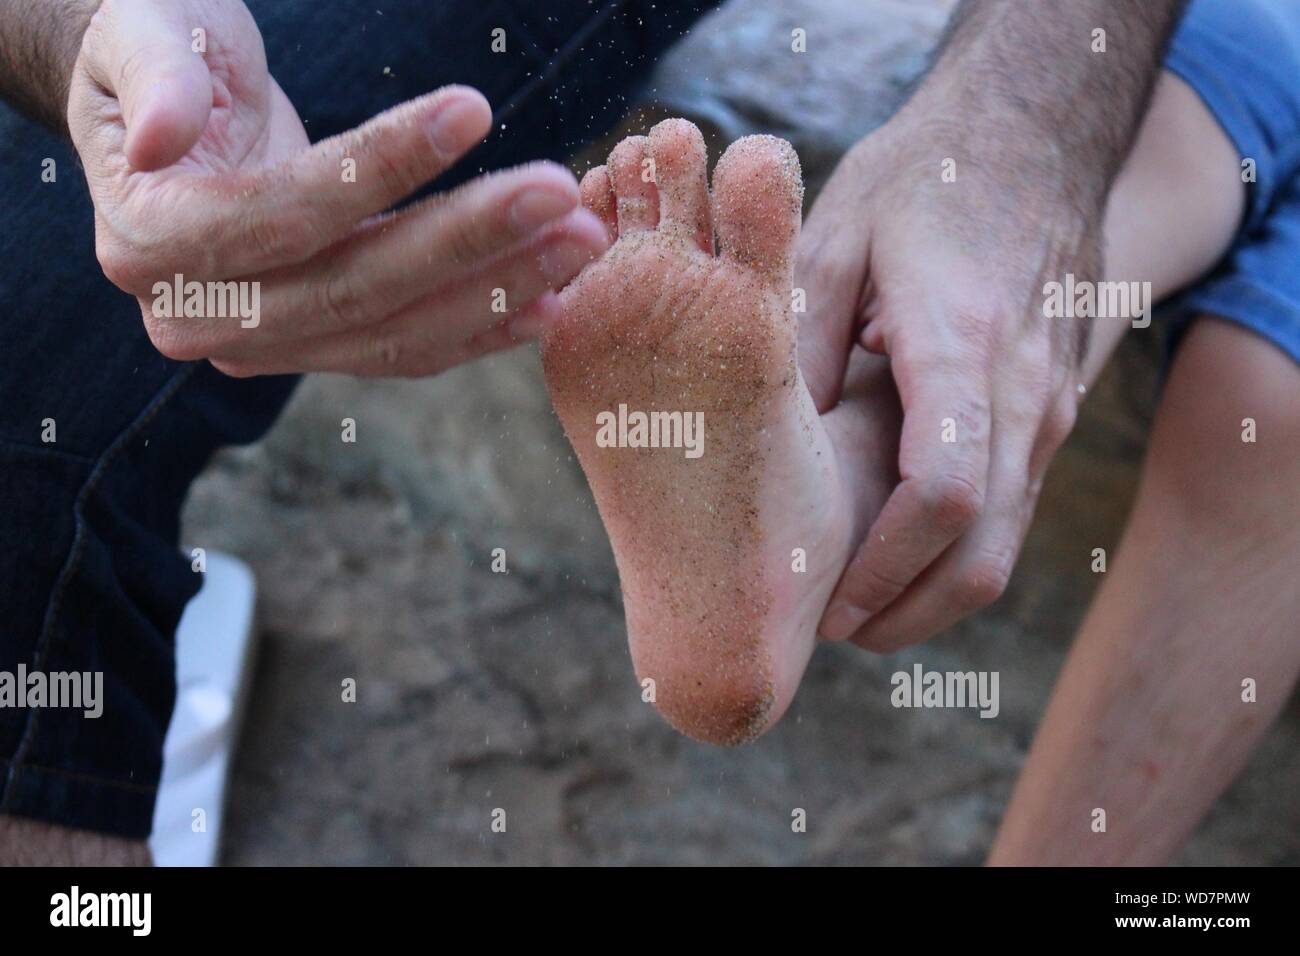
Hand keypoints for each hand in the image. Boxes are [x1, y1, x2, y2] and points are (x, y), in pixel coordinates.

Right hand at [68, 0, 607, 376]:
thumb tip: (159, 138)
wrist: (168, 115)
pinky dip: (481, 327)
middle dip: (468, 240)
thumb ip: (157, 79)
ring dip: (497, 289)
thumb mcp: (144, 34)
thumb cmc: (158, 51)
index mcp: (148, 241)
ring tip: (581, 240)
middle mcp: (199, 314)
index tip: (472, 108)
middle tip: (563, 196)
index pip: (281, 213)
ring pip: (394, 329)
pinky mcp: (317, 344)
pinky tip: (551, 301)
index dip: (378, 166)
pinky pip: (408, 348)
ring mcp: (261, 341)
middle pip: (353, 285)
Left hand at [797, 105, 1097, 651]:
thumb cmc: (925, 179)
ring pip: (1006, 541)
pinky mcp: (1056, 408)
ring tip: (857, 611)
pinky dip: (961, 551)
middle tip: (832, 631)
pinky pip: (1015, 506)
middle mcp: (1024, 392)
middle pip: (983, 551)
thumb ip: (798, 341)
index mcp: (962, 346)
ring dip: (934, 594)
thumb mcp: (837, 238)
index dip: (883, 571)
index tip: (827, 606)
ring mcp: (1052, 405)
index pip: (943, 497)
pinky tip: (901, 553)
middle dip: (907, 612)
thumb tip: (765, 441)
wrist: (1035, 134)